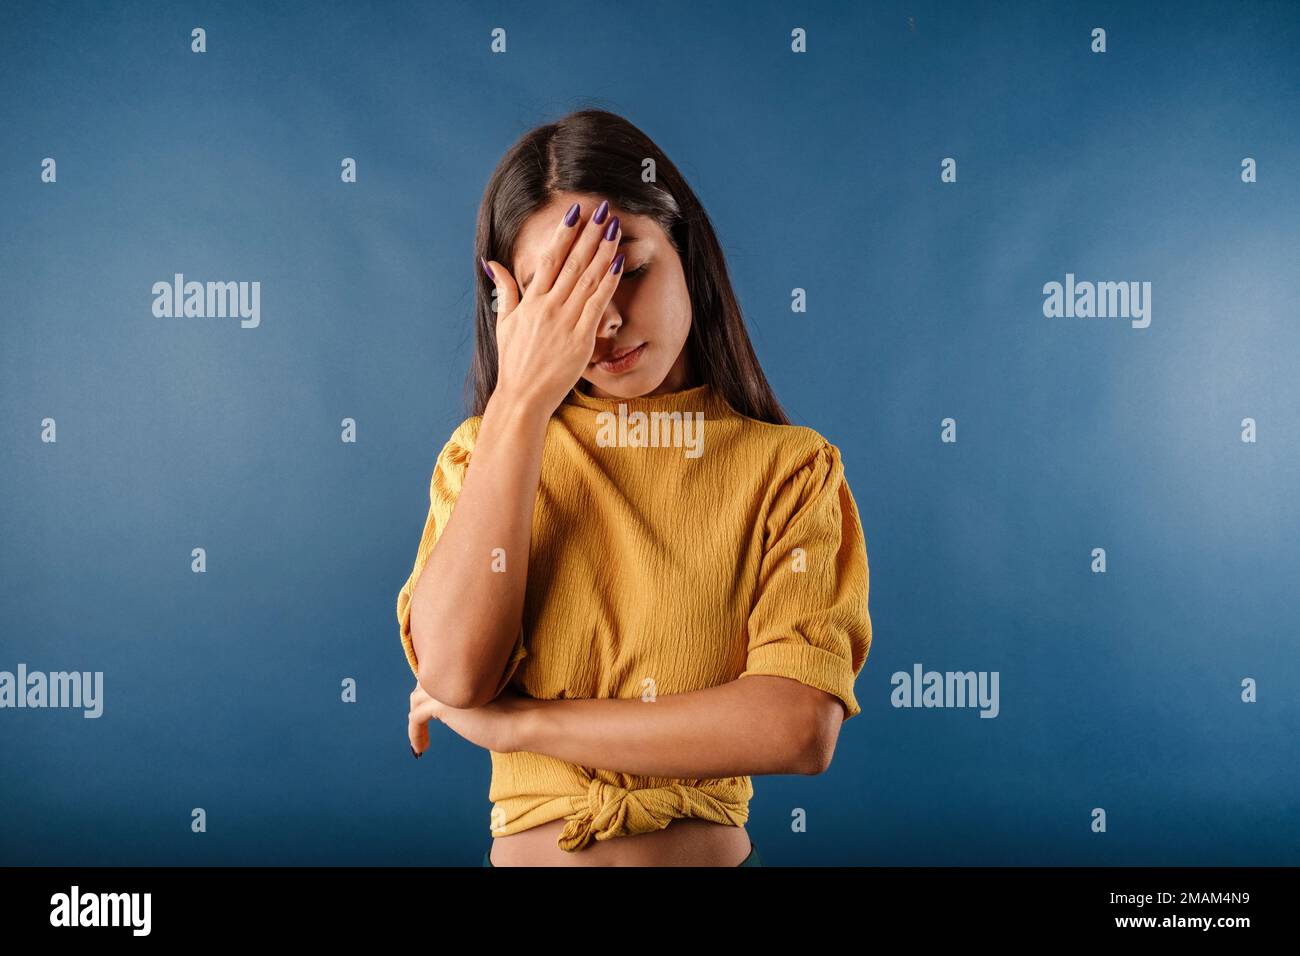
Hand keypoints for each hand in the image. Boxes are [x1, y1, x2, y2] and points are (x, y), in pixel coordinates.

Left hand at [408, 679, 531, 756]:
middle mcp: (452, 671)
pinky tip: (421, 749)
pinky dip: (415, 734)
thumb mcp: (489, 697)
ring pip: (417, 700)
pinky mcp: (439, 704)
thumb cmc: (515, 713)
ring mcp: (444, 685)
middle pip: (424, 684)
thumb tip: (460, 711)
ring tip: (421, 739)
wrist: (521, 721)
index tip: (434, 710)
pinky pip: (416, 718)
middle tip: (424, 723)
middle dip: (423, 702)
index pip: (439, 673)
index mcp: (466, 665)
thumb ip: (472, 695)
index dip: (434, 689)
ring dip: (416, 718)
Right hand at [482, 199, 624, 414]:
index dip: (563, 234)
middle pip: (571, 262)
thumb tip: (492, 262)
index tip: (575, 213)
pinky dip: (608, 282)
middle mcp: (547, 307)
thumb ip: (505, 290)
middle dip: (588, 233)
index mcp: (530, 301)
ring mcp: (564, 322)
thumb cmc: (514, 362)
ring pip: (586, 278)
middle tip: (602, 209)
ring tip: (614, 227)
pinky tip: (618, 263)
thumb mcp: (505, 323)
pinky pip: (597, 304)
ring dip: (602, 250)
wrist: (522, 396)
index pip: (549, 259)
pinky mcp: (580, 339)